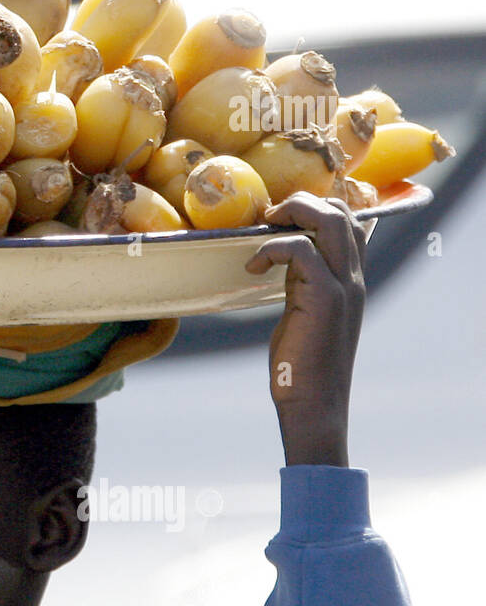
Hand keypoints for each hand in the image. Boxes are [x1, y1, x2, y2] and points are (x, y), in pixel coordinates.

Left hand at [244, 194, 366, 466]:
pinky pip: (301, 249)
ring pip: (329, 220)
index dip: (315, 207)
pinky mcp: (325, 299)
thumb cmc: (301, 363)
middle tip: (266, 220)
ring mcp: (343, 286)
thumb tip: (278, 258)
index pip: (348, 220)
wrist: (312, 402)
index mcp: (349, 278)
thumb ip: (301, 282)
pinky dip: (272, 248)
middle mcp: (352, 277)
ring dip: (291, 214)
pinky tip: (252, 268)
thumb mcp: (303, 311)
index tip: (278, 220)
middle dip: (300, 203)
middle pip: (340, 211)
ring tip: (262, 231)